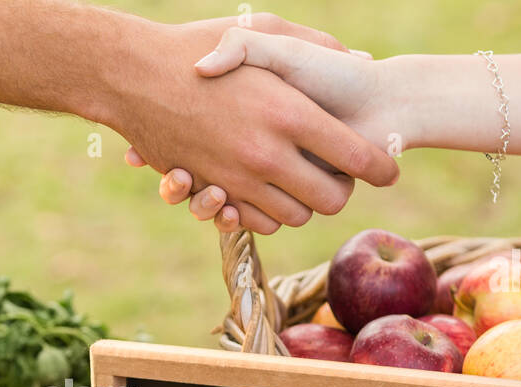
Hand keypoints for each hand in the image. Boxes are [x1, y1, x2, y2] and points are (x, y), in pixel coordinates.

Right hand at [105, 15, 397, 233]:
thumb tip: (361, 65)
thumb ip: (316, 45)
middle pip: (331, 200)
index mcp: (290, 112)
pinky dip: (266, 213)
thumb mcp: (263, 31)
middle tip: (339, 177)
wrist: (131, 75)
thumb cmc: (197, 45)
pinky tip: (266, 189)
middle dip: (341, 192)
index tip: (388, 171)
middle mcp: (268, 153)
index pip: (358, 158)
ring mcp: (238, 178)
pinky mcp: (212, 191)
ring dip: (303, 205)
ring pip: (295, 217)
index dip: (380, 169)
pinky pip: (256, 222)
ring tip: (300, 181)